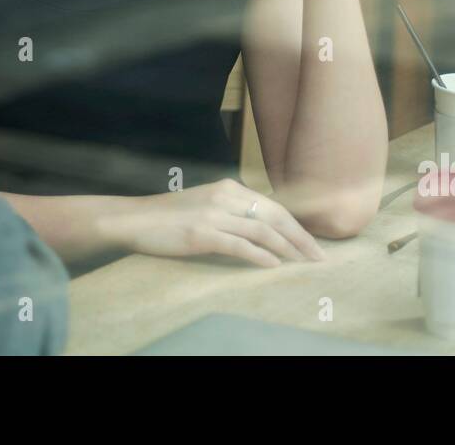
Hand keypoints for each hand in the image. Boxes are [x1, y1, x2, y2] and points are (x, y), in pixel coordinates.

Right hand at [115, 178, 326, 267]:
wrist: (135, 218)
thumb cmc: (169, 215)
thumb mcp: (206, 203)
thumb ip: (232, 210)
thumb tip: (261, 227)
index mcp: (229, 188)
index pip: (273, 207)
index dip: (296, 226)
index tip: (312, 243)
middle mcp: (225, 197)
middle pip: (274, 217)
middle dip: (301, 238)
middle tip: (319, 257)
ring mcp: (214, 215)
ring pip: (262, 232)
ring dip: (288, 249)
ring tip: (303, 263)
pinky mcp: (202, 234)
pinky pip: (239, 246)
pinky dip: (260, 256)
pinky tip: (274, 265)